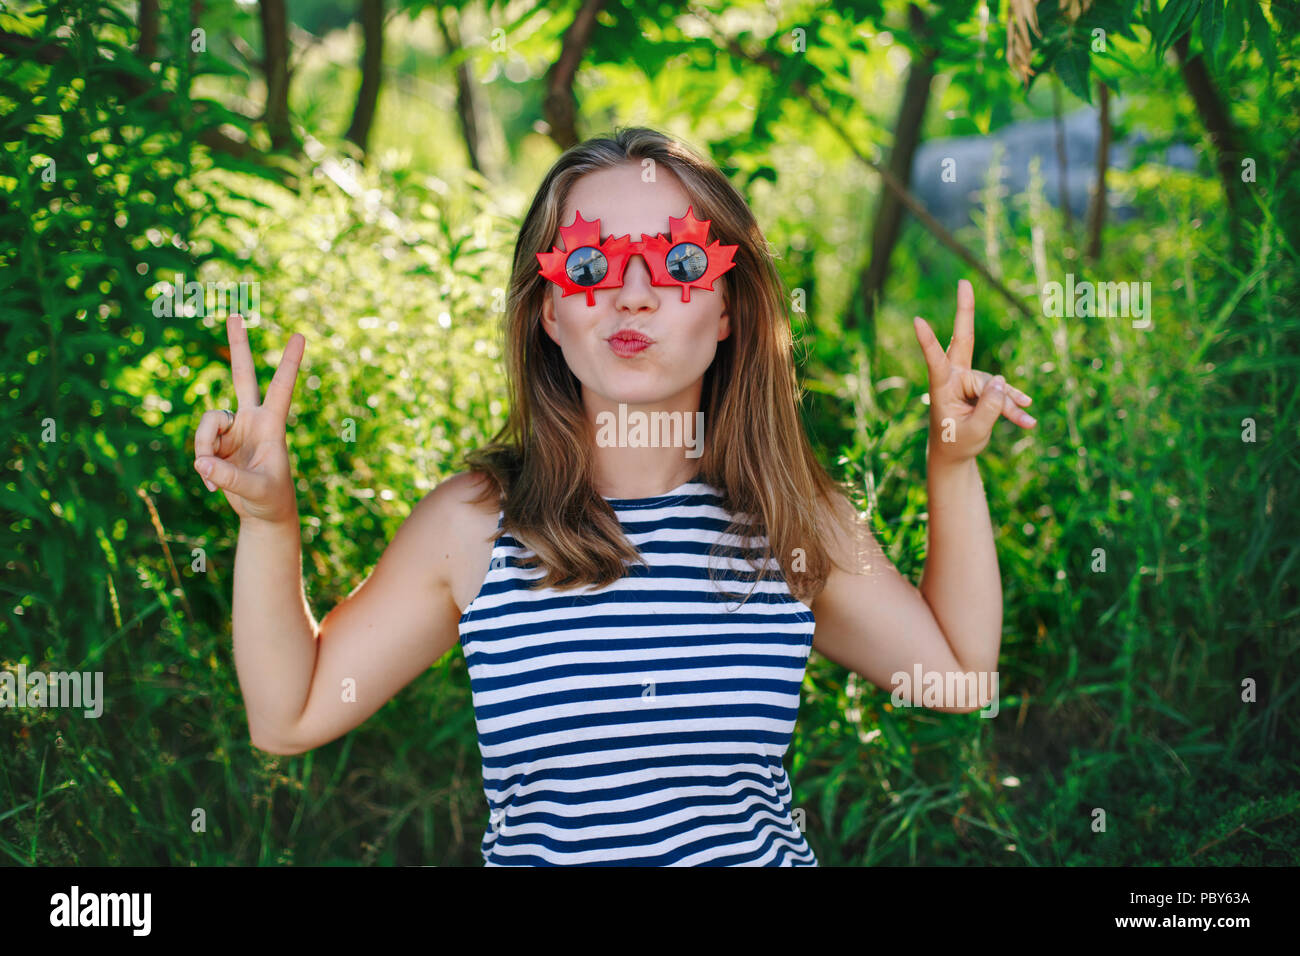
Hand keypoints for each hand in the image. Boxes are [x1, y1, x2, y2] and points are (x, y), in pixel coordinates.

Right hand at [193, 314, 305, 524]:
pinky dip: (203, 465)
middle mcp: (252, 420)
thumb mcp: (254, 490)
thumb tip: (202, 462)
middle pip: (242, 376)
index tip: (300, 335)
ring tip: (214, 478)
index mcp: (272, 425)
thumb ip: (230, 478)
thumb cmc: (270, 499)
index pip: (281, 388)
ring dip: (205, 447)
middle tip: (235, 314)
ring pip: (208, 422)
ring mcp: (233, 429)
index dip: (288, 362)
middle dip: (238, 346)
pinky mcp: (217, 442)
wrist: (262, 513)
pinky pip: (200, 444)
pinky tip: (212, 485)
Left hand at [913, 279, 1035, 463]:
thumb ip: (990, 407)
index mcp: (941, 388)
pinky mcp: (983, 388)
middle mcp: (954, 378)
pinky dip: (1015, 406)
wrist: (954, 454)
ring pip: (995, 384)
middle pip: (964, 342)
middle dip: (966, 312)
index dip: (927, 342)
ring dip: (1009, 405)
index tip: (916, 321)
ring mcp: (969, 381)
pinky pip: (1003, 393)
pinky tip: (1029, 420)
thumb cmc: (955, 442)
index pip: (934, 361)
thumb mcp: (974, 431)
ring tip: (1025, 421)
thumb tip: (1002, 381)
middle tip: (964, 283)